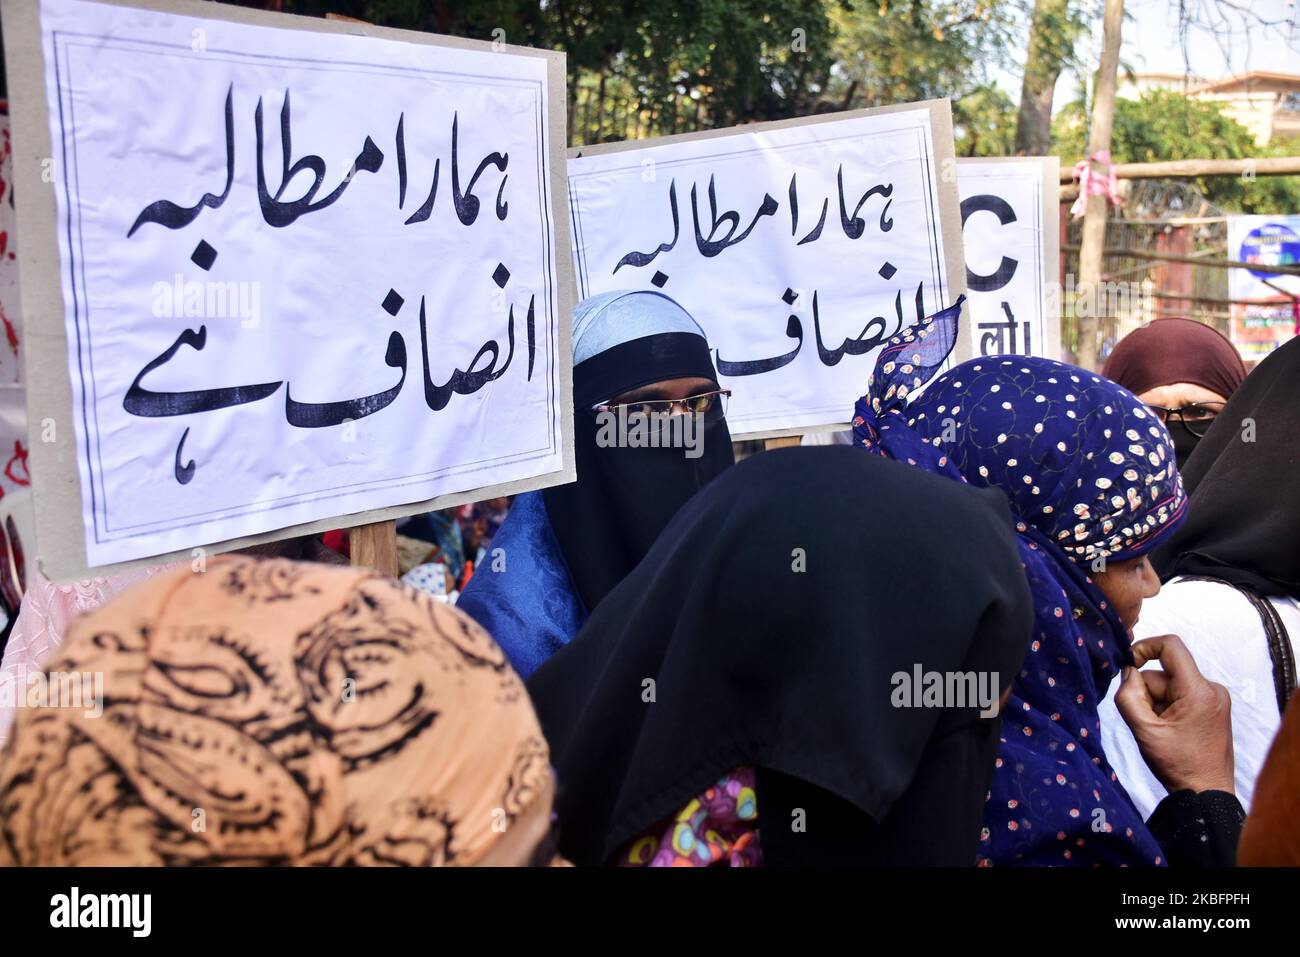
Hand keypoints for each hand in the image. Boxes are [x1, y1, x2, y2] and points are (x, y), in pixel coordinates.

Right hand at [1114, 633, 1234, 795]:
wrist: (1206, 793)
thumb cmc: (1178, 764)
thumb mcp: (1144, 730)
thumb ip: (1128, 695)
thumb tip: (1128, 672)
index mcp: (1199, 691)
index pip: (1171, 646)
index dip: (1144, 647)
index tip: (1127, 664)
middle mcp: (1212, 689)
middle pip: (1164, 672)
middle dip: (1147, 692)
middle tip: (1146, 721)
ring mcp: (1214, 698)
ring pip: (1170, 685)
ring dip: (1156, 702)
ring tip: (1159, 730)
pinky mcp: (1212, 707)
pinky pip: (1180, 695)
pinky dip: (1167, 707)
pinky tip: (1168, 730)